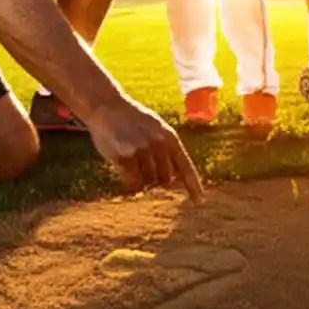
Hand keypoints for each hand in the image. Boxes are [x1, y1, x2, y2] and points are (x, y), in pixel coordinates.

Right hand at [86, 99, 205, 204]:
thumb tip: (175, 179)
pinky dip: (129, 183)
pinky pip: (133, 182)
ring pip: (148, 182)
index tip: (200, 202)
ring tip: (130, 161)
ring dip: (140, 179)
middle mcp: (159, 144)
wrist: (107, 106)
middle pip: (165, 179)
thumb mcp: (156, 129)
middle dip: (156, 180)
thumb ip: (167, 150)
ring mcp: (143, 150)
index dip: (193, 186)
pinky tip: (123, 169)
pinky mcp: (126, 156)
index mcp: (170, 137)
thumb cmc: (132, 120)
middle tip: (142, 168)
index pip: (186, 167)